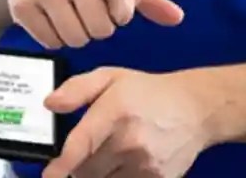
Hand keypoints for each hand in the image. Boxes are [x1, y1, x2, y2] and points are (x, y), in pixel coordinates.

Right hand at [3, 0, 183, 48]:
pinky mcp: (22, 4)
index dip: (120, 15)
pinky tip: (52, 20)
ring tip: (71, 17)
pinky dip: (54, 39)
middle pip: (100, 30)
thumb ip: (148, 0)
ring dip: (76, 36)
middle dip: (97, 28)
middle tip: (87, 13)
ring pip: (75, 39)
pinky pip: (51, 42)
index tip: (110, 4)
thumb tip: (178, 18)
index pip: (124, 9)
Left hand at [42, 68, 211, 177]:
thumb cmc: (147, 92)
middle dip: (77, 166)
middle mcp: (130, 142)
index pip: (82, 145)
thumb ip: (77, 89)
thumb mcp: (110, 77)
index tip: (49, 175)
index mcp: (115, 112)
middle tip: (82, 154)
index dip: (61, 165)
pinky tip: (120, 165)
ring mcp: (146, 165)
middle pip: (87, 170)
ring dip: (95, 175)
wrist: (196, 109)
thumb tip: (50, 104)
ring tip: (104, 156)